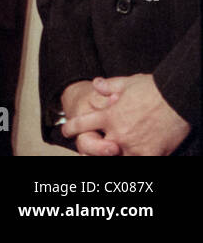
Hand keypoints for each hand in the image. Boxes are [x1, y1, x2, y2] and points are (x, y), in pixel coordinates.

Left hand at [64, 74, 190, 155]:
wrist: (177, 98)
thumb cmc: (153, 89)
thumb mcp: (126, 82)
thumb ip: (109, 86)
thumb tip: (97, 84)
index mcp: (108, 115)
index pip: (82, 124)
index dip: (71, 128)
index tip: (66, 131)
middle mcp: (118, 133)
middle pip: (98, 146)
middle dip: (97, 146)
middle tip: (102, 144)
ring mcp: (133, 145)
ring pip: (118, 157)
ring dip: (119, 153)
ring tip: (121, 148)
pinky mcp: (151, 153)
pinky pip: (140, 160)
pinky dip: (139, 157)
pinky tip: (141, 153)